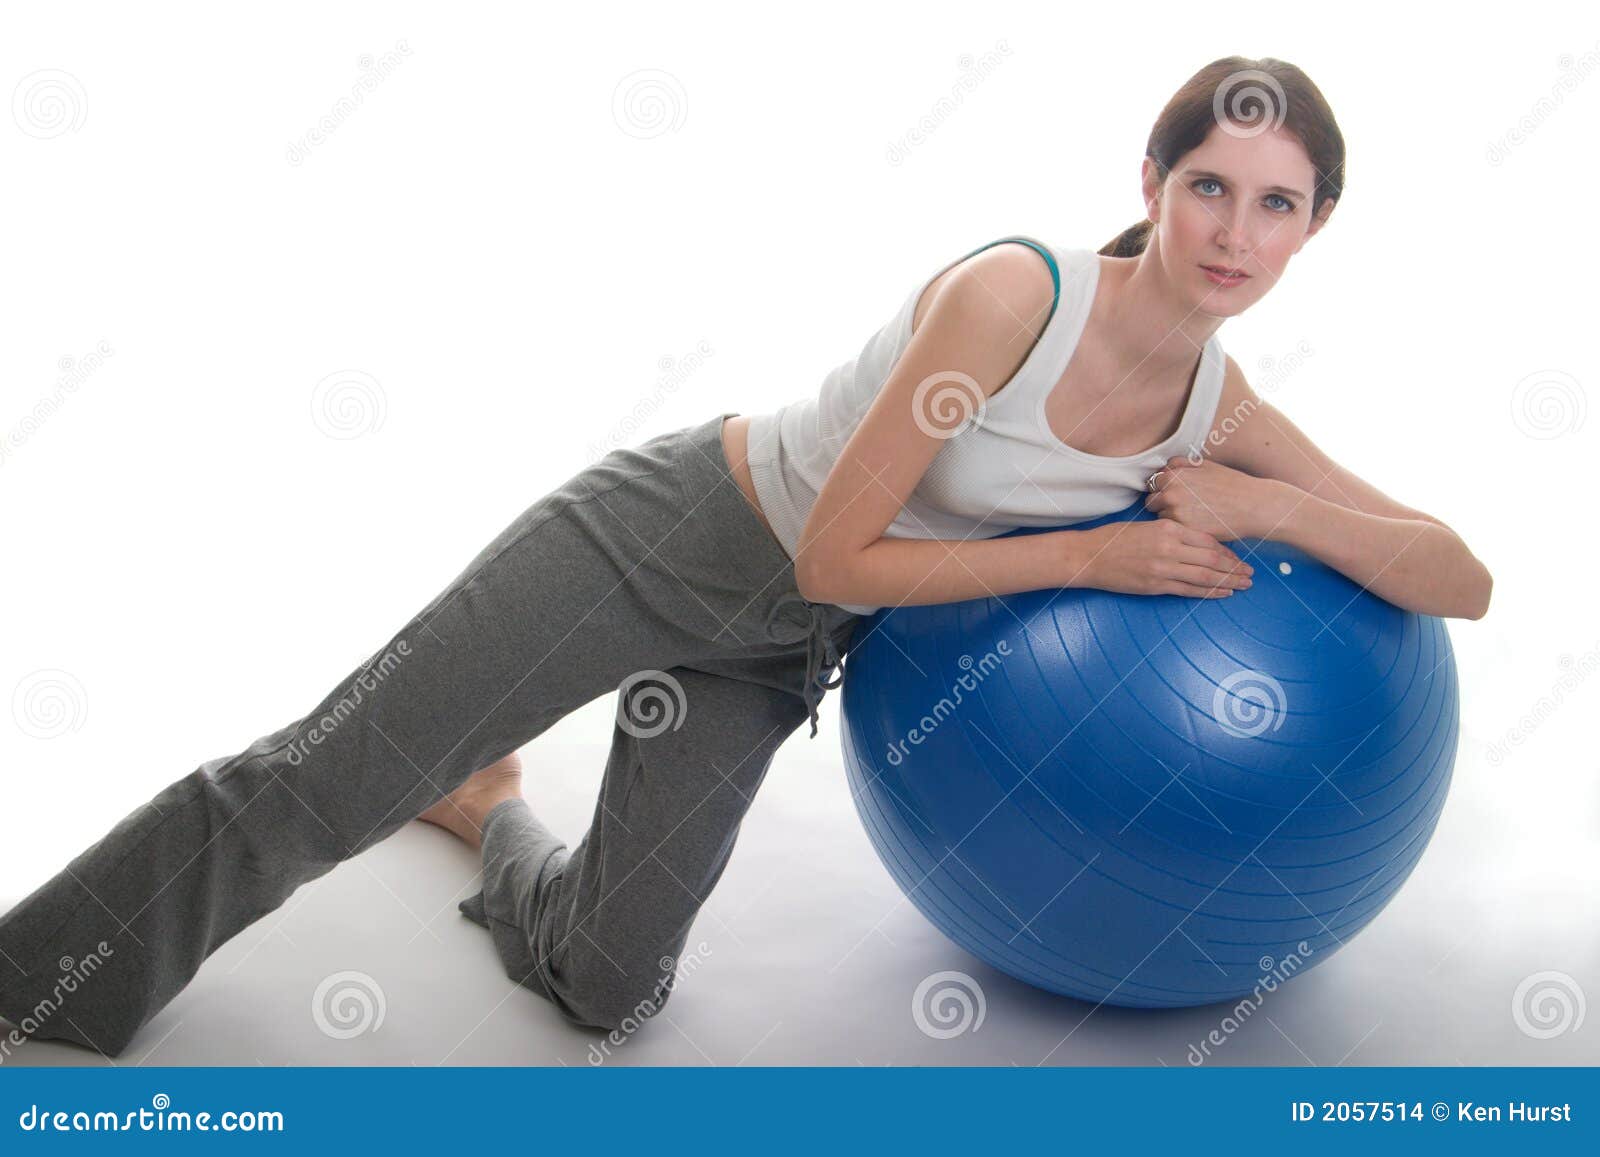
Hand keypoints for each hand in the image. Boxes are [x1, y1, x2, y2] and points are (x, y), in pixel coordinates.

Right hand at [1063, 519, 1253, 597]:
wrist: (1088, 557)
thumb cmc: (1114, 539)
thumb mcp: (1145, 526)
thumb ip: (1170, 532)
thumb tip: (1194, 541)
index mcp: (1167, 528)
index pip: (1206, 540)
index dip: (1227, 551)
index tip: (1240, 558)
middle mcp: (1169, 547)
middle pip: (1211, 559)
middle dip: (1234, 568)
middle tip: (1251, 574)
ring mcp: (1163, 568)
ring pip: (1204, 576)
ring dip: (1227, 582)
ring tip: (1244, 585)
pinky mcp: (1155, 585)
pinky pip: (1189, 590)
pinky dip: (1209, 592)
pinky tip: (1223, 593)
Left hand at [1144, 455, 1285, 540]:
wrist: (1253, 506)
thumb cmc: (1231, 485)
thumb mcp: (1205, 465)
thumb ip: (1180, 464)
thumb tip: (1163, 467)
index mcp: (1173, 475)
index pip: (1152, 484)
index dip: (1163, 489)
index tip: (1176, 494)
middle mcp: (1170, 493)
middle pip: (1152, 502)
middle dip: (1162, 504)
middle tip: (1184, 507)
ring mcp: (1176, 512)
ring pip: (1161, 517)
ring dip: (1171, 518)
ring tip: (1194, 516)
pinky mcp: (1184, 529)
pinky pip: (1174, 530)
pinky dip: (1182, 529)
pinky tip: (1197, 524)